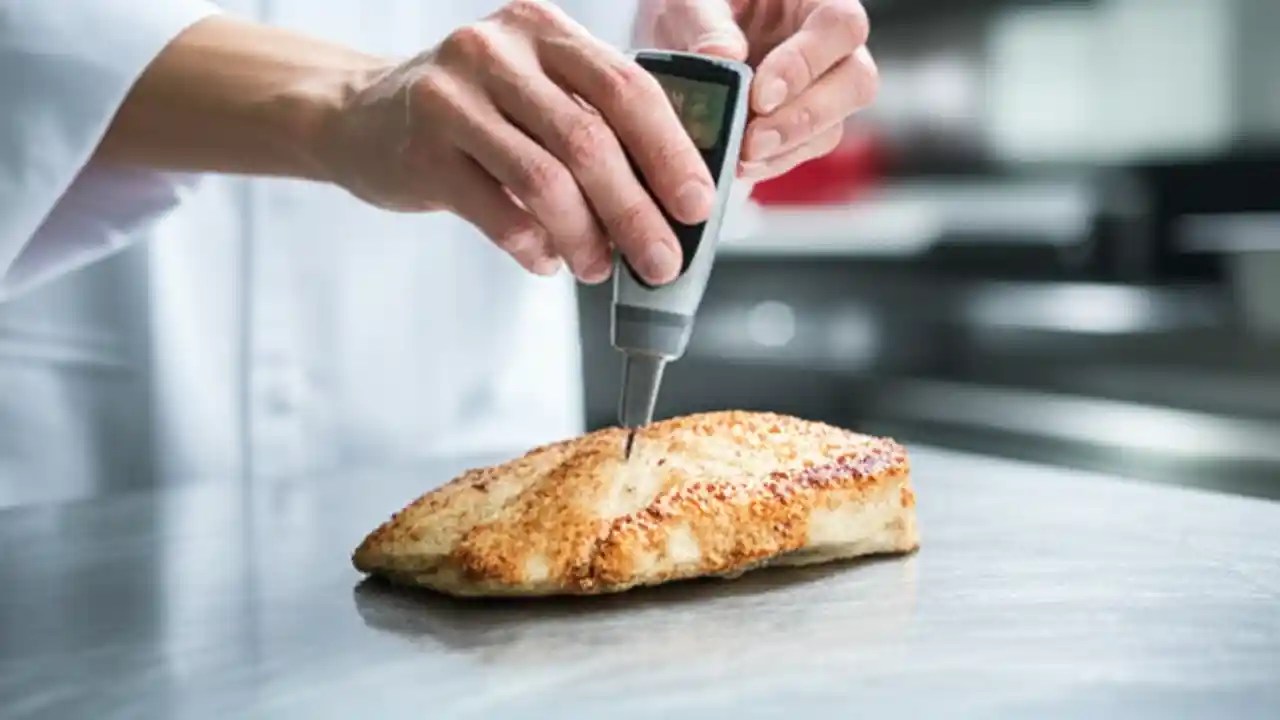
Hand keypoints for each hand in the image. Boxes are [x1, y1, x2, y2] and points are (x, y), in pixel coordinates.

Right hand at [320, 0, 715, 283]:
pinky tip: (547, 259)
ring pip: (544, 181)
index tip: (698, 205)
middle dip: (636, 211)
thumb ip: (595, 124)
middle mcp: (498, 52)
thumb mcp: (534, 90)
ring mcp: (453, 99)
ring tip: (599, 268)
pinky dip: (533, 247)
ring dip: (586, 238)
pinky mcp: (421, 151)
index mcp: (544, 30)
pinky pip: (497, 213)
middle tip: (662, 259)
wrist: (359, 116)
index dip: (671, 151)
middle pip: (589, 140)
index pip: (627, 88)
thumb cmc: (472, 112)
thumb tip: (671, 199)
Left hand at [639, 0, 878, 180]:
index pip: (839, 26)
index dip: (805, 64)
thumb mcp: (693, 3)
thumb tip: (723, 57)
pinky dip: (774, 162)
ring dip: (788, 148)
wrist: (683, 40)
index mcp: (815, 1)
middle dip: (804, 118)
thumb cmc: (700, 8)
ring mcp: (823, 90)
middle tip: (754, 141)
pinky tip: (742, 165)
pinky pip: (805, 150)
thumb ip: (708, 24)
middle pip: (856, 83)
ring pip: (833, 125)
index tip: (761, 97)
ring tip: (742, 157)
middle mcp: (832, 46)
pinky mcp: (803, 127)